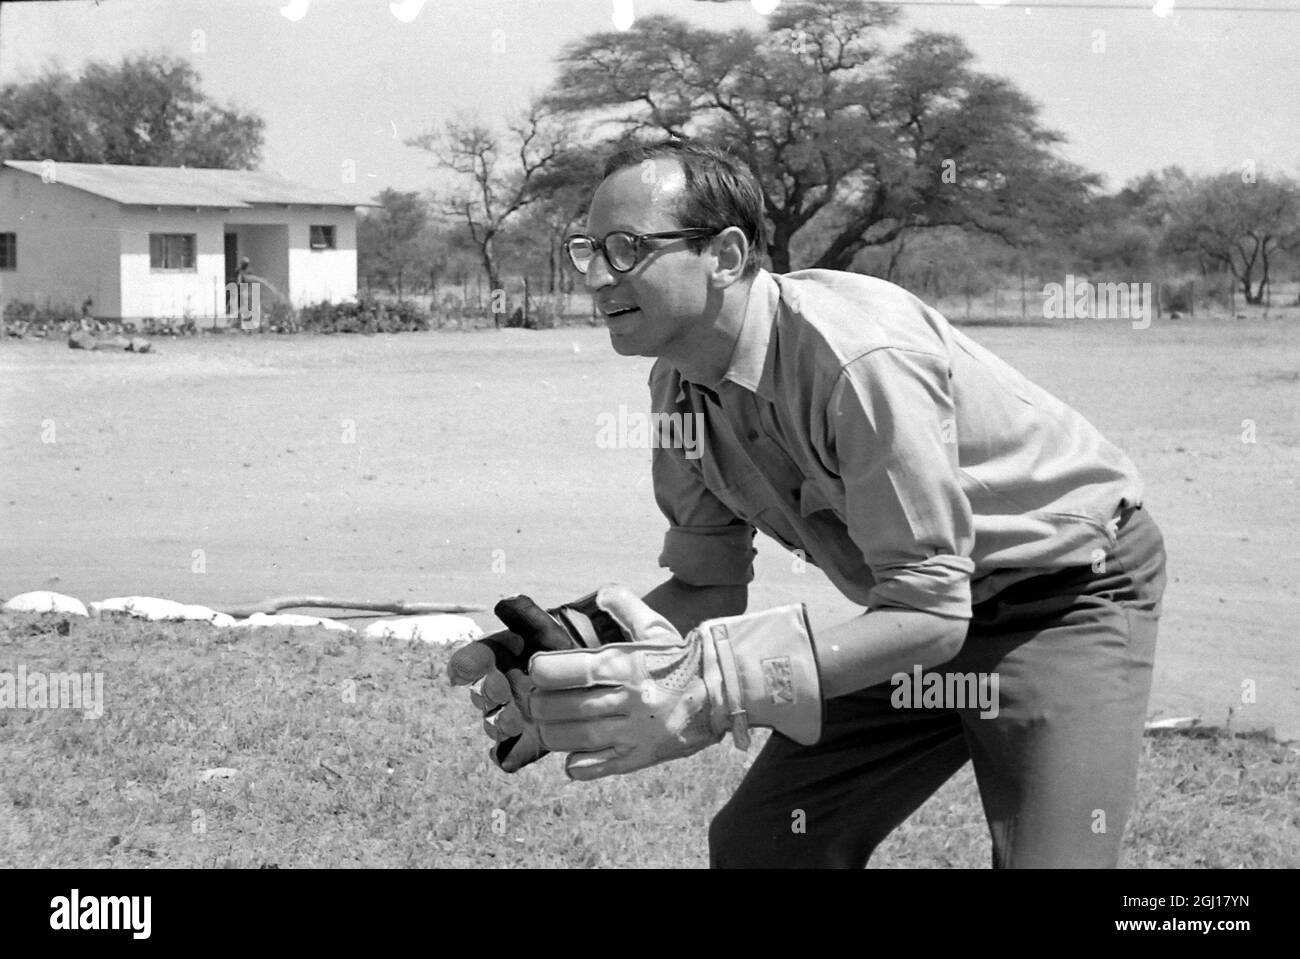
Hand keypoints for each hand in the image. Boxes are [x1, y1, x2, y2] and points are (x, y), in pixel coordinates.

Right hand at [447, 595, 578, 771]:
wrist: (593, 678)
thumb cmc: (566, 650)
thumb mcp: (550, 630)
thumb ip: (527, 615)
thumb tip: (502, 603)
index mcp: (497, 661)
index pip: (468, 663)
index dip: (468, 665)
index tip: (477, 666)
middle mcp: (499, 690)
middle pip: (479, 696)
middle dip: (488, 695)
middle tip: (504, 690)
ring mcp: (511, 717)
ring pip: (492, 725)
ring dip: (499, 723)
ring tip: (517, 721)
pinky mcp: (527, 743)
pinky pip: (507, 755)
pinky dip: (507, 755)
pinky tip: (511, 753)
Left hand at [530, 585, 719, 779]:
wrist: (724, 693)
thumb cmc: (684, 659)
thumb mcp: (657, 628)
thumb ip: (627, 606)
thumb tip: (602, 593)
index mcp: (628, 665)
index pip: (571, 670)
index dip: (545, 670)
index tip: (538, 670)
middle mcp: (629, 700)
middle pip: (566, 708)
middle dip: (541, 704)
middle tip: (537, 700)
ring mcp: (636, 732)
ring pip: (576, 739)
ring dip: (552, 734)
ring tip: (546, 726)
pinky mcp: (642, 756)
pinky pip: (600, 766)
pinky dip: (578, 765)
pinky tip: (572, 757)